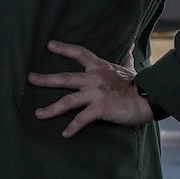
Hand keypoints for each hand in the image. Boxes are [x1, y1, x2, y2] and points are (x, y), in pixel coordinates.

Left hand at [27, 40, 153, 137]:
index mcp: (99, 67)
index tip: (49, 45)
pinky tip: (65, 134)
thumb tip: (129, 48)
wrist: (149, 98)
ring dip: (51, 109)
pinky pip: (82, 119)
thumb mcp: (129, 70)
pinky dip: (73, 127)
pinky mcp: (100, 108)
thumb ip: (125, 60)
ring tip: (38, 114)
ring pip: (67, 101)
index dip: (64, 48)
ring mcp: (96, 94)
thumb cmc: (138, 85)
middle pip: (65, 77)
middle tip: (30, 78)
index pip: (80, 53)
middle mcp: (94, 79)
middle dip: (45, 79)